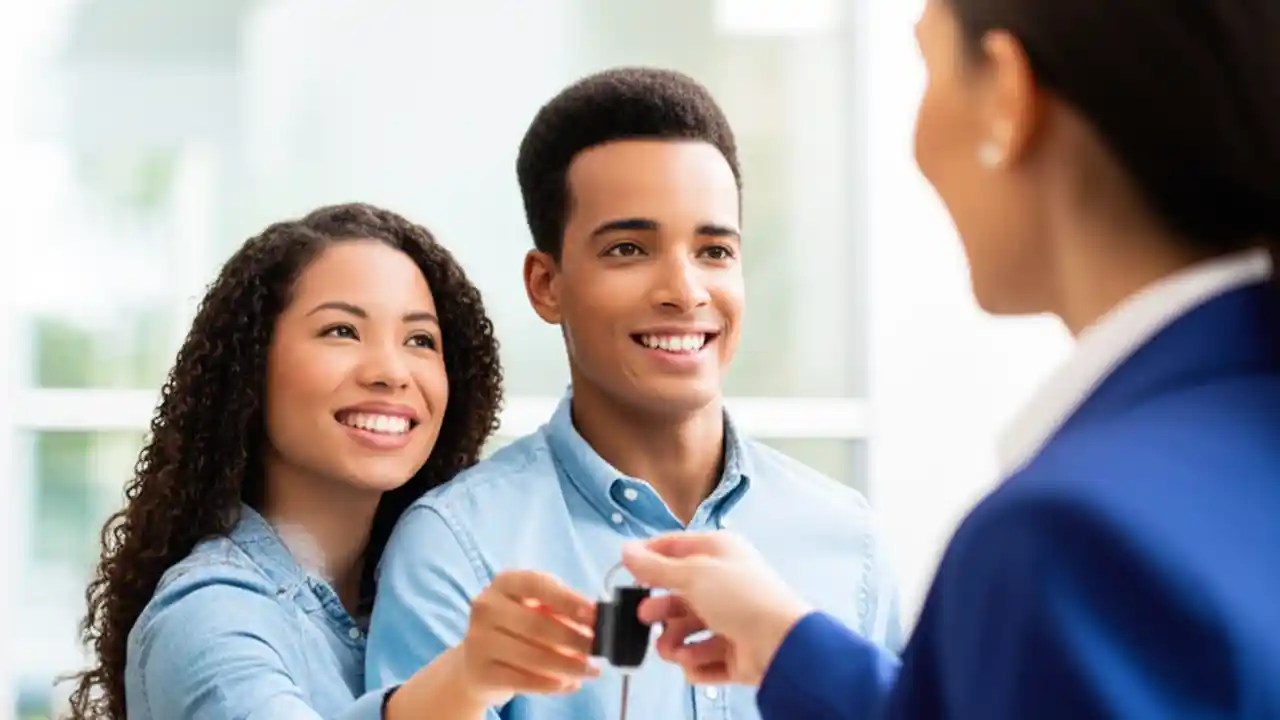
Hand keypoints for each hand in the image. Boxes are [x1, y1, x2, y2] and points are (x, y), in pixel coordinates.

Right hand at [456, 570, 599, 706]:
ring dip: (568, 665)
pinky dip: (550, 684)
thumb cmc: (518, 626)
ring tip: (590, 670)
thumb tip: (596, 621)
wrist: (478, 660)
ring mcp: (478, 640)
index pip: (536, 584)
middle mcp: (486, 607)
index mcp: (504, 582)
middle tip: (597, 648)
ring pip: (531, 656)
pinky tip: (570, 683)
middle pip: (536, 624)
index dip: (567, 599)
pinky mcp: (479, 672)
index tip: (593, 613)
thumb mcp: (537, 607)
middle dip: (573, 638)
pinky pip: (522, 681)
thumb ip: (563, 608)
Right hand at [621, 532, 812, 686]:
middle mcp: (723, 583)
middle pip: (678, 593)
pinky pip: (703, 657)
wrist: (781, 643)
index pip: (675, 547)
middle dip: (660, 609)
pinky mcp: (733, 652)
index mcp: (718, 553)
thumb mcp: (692, 574)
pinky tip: (694, 661)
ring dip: (674, 641)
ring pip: (687, 629)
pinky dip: (696, 661)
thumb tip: (626, 550)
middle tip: (644, 617)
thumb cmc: (740, 597)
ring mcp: (729, 619)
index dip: (649, 557)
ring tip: (672, 650)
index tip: (626, 570)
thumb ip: (656, 567)